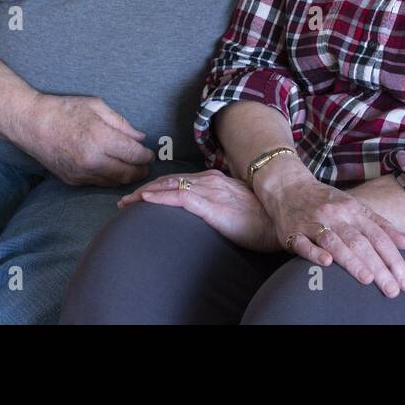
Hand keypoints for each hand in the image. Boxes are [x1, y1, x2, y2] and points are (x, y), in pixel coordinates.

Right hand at [19, 95, 154, 186]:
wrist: (31, 124)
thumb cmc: (64, 109)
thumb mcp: (96, 106)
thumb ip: (121, 123)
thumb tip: (140, 138)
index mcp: (100, 138)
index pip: (134, 155)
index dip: (146, 156)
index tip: (150, 153)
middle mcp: (92, 159)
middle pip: (128, 173)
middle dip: (141, 170)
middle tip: (146, 165)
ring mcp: (81, 173)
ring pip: (114, 182)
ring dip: (127, 177)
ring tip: (133, 168)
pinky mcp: (73, 180)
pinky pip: (99, 183)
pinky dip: (110, 178)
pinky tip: (113, 169)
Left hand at [118, 169, 282, 252]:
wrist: (279, 224)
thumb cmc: (261, 220)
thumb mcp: (235, 207)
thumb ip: (219, 204)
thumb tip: (206, 211)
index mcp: (215, 180)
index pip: (179, 180)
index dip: (157, 187)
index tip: (140, 196)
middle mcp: (210, 181)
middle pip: (169, 181)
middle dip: (145, 189)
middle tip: (125, 200)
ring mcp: (211, 191)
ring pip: (170, 186)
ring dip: (145, 193)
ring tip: (127, 202)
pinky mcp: (212, 205)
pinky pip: (180, 197)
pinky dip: (160, 197)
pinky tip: (145, 200)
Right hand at [256, 160, 404, 297]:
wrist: (287, 186)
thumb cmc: (326, 200)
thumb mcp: (355, 206)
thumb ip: (380, 224)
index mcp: (353, 210)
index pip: (379, 236)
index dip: (394, 259)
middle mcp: (336, 216)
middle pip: (360, 242)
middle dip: (378, 267)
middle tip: (393, 290)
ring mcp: (313, 223)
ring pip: (335, 243)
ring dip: (352, 261)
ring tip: (368, 280)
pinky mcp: (292, 232)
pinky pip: (303, 243)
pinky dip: (314, 253)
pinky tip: (327, 263)